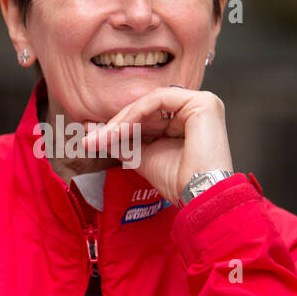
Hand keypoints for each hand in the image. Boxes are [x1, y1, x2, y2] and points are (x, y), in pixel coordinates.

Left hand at [80, 87, 232, 204]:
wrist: (198, 195)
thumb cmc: (179, 181)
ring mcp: (202, 103)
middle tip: (93, 138)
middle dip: (117, 123)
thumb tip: (94, 133)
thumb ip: (122, 142)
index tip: (94, 137)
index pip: (147, 115)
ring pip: (150, 102)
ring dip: (123, 120)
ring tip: (105, 137)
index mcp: (187, 120)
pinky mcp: (202, 103)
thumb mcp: (143, 156)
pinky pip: (159, 100)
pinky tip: (121, 130)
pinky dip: (136, 114)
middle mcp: (196, 108)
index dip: (120, 124)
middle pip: (147, 108)